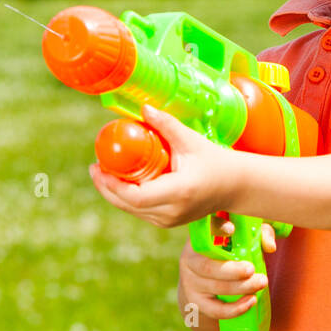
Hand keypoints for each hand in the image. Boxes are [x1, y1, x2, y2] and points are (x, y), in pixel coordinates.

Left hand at [88, 103, 236, 228]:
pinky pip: (140, 212)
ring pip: (131, 211)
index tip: (99, 168)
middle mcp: (172, 212)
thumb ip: (166, 124)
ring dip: (114, 193)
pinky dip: (126, 198)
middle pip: (128, 205)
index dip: (113, 185)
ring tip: (103, 172)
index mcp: (179, 192)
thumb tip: (143, 108)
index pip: (136, 196)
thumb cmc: (216, 161)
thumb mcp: (191, 141)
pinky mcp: (168, 222)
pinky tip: (119, 182)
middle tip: (95, 167)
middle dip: (106, 188)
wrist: (235, 186)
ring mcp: (170, 220)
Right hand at [178, 222, 278, 321]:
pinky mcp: (195, 302)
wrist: (206, 282)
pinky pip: (215, 309)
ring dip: (240, 288)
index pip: (205, 228)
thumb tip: (270, 246)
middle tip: (252, 270)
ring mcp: (190, 282)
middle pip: (207, 266)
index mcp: (201, 237)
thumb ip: (261, 234)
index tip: (231, 229)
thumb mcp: (245, 237)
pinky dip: (234, 309)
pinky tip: (251, 301)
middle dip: (233, 270)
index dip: (216, 227)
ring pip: (214, 287)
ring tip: (261, 283)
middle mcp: (190, 258)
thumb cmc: (230, 252)